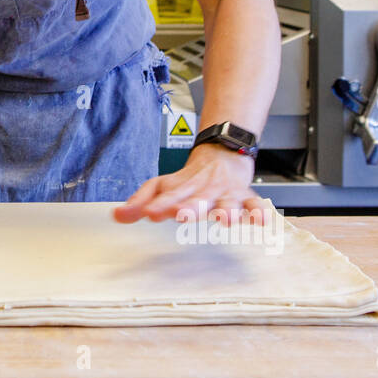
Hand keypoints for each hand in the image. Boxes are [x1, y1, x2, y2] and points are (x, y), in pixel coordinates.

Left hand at [114, 142, 270, 225]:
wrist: (221, 156)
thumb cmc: (188, 180)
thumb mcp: (161, 187)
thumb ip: (140, 202)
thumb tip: (117, 216)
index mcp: (180, 189)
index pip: (168, 197)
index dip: (158, 205)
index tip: (150, 213)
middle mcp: (202, 192)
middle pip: (197, 201)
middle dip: (191, 209)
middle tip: (183, 215)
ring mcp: (224, 195)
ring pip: (226, 203)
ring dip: (226, 210)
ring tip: (225, 218)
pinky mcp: (245, 199)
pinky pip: (254, 205)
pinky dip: (258, 212)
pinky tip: (260, 220)